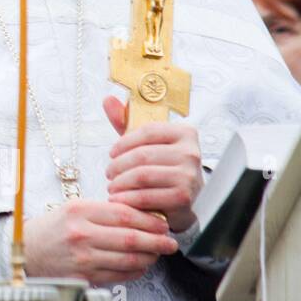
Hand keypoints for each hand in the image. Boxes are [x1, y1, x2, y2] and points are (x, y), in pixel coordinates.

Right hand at [24, 199, 176, 285]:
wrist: (26, 251)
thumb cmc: (52, 228)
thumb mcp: (73, 209)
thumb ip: (104, 211)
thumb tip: (141, 216)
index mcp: (80, 211)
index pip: (125, 214)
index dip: (149, 220)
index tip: (162, 223)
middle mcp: (81, 234)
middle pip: (131, 238)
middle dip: (157, 241)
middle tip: (170, 242)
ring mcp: (83, 257)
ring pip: (128, 259)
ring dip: (149, 258)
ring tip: (157, 254)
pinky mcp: (84, 276)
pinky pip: (119, 276)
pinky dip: (135, 272)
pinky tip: (140, 266)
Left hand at [103, 96, 202, 232]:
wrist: (184, 201)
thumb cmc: (162, 167)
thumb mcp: (145, 143)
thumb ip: (126, 122)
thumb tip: (108, 99)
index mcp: (185, 133)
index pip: (147, 130)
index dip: (123, 142)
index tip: (111, 153)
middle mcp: (191, 153)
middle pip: (142, 155)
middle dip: (118, 165)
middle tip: (108, 173)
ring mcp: (190, 176)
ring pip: (142, 175)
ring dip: (120, 183)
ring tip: (112, 187)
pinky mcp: (184, 197)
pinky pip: (147, 195)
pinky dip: (128, 199)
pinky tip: (119, 200)